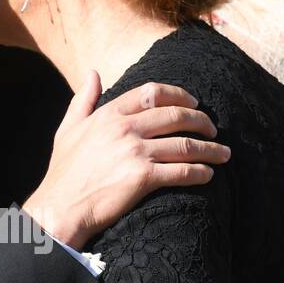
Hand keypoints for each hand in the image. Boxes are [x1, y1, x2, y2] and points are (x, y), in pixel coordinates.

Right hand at [22, 72, 230, 248]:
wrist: (60, 208)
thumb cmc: (63, 173)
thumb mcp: (67, 129)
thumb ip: (83, 100)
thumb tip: (93, 73)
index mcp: (109, 114)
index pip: (152, 93)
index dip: (178, 95)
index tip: (193, 103)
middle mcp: (124, 128)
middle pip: (175, 115)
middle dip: (201, 120)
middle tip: (213, 128)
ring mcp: (135, 152)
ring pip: (185, 144)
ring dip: (210, 149)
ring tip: (223, 154)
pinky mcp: (143, 178)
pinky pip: (182, 171)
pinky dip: (200, 172)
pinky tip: (209, 175)